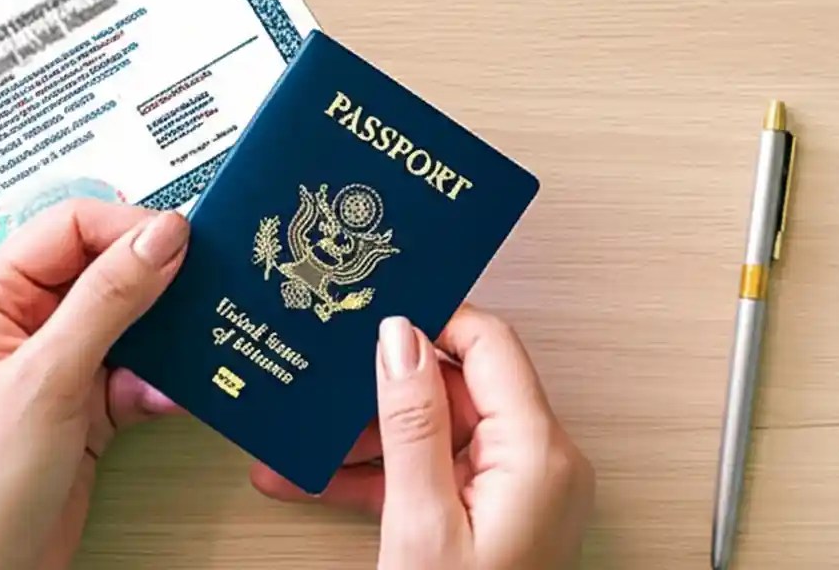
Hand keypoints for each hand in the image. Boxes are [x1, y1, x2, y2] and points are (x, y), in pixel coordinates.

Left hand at [0, 200, 189, 569]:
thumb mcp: (48, 377)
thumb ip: (107, 299)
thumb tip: (160, 236)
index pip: (73, 224)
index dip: (130, 228)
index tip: (185, 245)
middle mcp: (28, 314)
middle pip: (109, 264)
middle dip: (158, 281)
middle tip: (204, 289)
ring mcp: (62, 354)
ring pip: (134, 314)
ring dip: (166, 334)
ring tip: (193, 345)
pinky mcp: (90, 394)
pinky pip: (142, 365)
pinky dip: (161, 381)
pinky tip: (167, 399)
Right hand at [251, 305, 593, 569]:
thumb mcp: (422, 522)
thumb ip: (412, 422)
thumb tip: (399, 337)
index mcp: (537, 452)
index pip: (489, 344)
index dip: (431, 320)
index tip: (372, 315)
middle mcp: (538, 461)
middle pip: (455, 388)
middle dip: (379, 392)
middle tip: (320, 387)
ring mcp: (516, 489)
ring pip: (434, 432)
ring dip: (366, 439)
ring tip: (300, 447)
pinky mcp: (494, 513)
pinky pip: (433, 472)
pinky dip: (381, 476)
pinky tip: (318, 478)